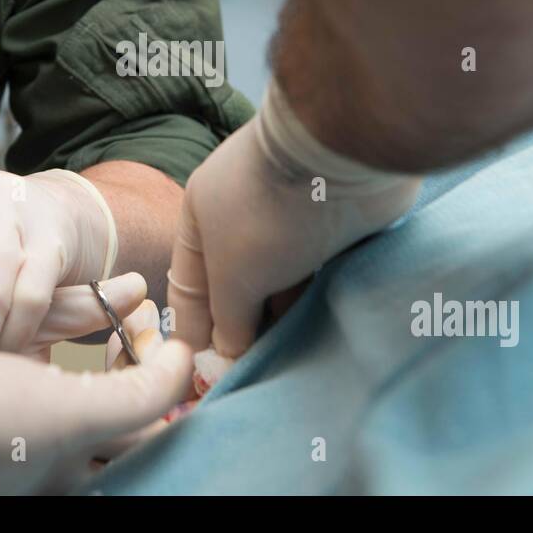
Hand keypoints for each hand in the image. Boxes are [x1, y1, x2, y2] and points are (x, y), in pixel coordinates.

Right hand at [167, 84, 421, 359]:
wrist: (343, 156)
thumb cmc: (269, 213)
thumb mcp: (234, 276)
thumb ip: (228, 320)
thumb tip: (229, 353)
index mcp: (202, 214)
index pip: (189, 284)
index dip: (193, 331)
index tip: (203, 375)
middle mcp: (241, 213)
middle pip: (235, 285)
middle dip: (240, 329)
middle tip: (248, 376)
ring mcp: (289, 218)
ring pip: (278, 281)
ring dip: (278, 319)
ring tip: (283, 363)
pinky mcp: (331, 225)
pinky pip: (315, 273)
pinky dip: (311, 301)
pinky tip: (314, 333)